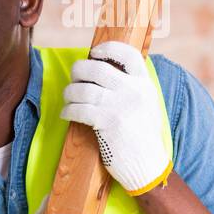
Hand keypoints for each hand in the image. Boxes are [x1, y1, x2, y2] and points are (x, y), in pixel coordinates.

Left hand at [61, 41, 172, 193]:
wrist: (147, 164)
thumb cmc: (141, 136)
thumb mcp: (146, 105)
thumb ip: (131, 88)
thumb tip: (105, 70)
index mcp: (144, 84)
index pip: (129, 55)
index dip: (108, 49)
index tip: (94, 53)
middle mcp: (133, 91)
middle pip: (97, 68)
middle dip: (79, 71)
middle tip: (74, 79)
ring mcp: (120, 106)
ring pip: (83, 89)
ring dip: (69, 93)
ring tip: (69, 100)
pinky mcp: (107, 122)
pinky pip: (78, 109)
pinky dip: (68, 110)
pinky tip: (67, 114)